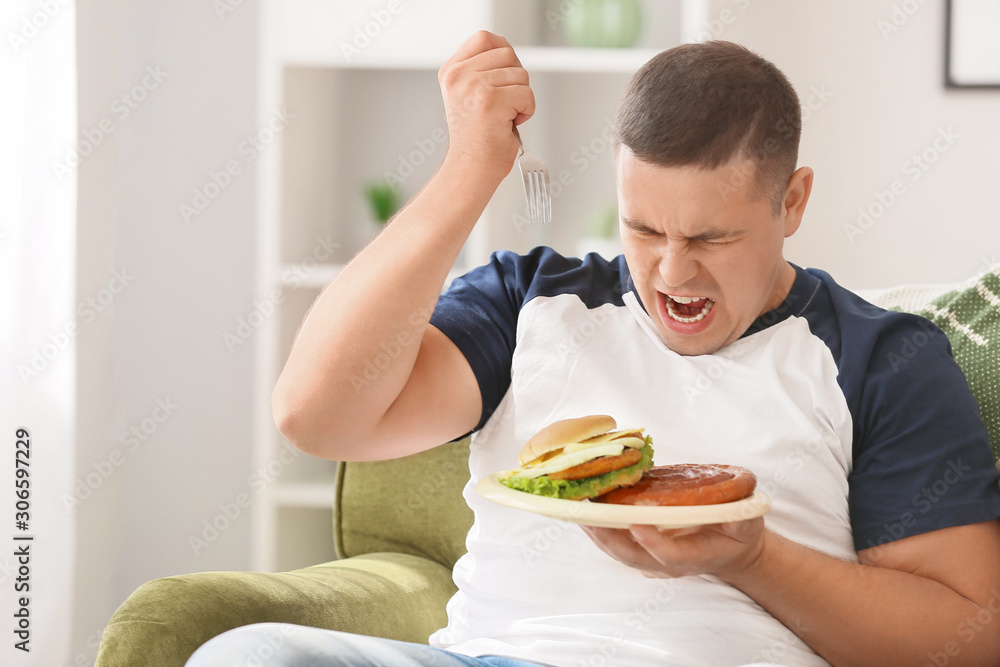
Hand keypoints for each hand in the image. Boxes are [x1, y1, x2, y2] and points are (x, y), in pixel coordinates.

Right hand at [438, 31, 534, 182]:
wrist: (471, 168)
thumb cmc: (476, 137)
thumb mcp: (468, 94)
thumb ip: (481, 69)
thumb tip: (507, 51)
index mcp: (451, 71)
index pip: (484, 38)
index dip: (503, 53)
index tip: (504, 76)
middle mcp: (458, 76)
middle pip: (507, 53)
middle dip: (515, 79)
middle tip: (504, 103)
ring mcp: (473, 86)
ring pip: (520, 74)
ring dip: (521, 98)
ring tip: (505, 116)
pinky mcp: (490, 100)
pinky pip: (526, 94)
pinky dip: (526, 111)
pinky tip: (509, 124)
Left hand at [581, 518, 766, 579]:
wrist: (731, 550)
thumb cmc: (737, 532)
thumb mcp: (747, 522)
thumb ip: (740, 517)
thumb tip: (732, 511)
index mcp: (696, 555)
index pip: (671, 556)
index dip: (654, 543)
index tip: (637, 524)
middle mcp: (669, 562)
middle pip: (633, 557)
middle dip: (609, 538)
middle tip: (588, 517)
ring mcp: (653, 559)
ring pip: (619, 551)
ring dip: (597, 533)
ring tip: (577, 511)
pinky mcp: (642, 550)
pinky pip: (616, 542)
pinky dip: (599, 528)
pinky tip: (585, 509)